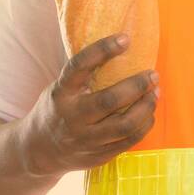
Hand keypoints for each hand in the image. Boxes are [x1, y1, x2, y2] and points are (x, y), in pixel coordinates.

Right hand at [23, 33, 158, 177]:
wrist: (38, 152)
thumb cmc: (57, 110)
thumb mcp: (60, 90)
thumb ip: (83, 76)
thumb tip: (121, 47)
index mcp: (61, 93)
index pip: (79, 66)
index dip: (102, 50)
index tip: (125, 39)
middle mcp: (72, 117)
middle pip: (110, 100)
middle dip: (137, 85)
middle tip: (153, 75)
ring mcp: (86, 139)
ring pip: (125, 124)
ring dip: (146, 106)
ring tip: (155, 93)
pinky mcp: (98, 155)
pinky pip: (129, 140)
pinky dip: (145, 124)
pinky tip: (149, 113)